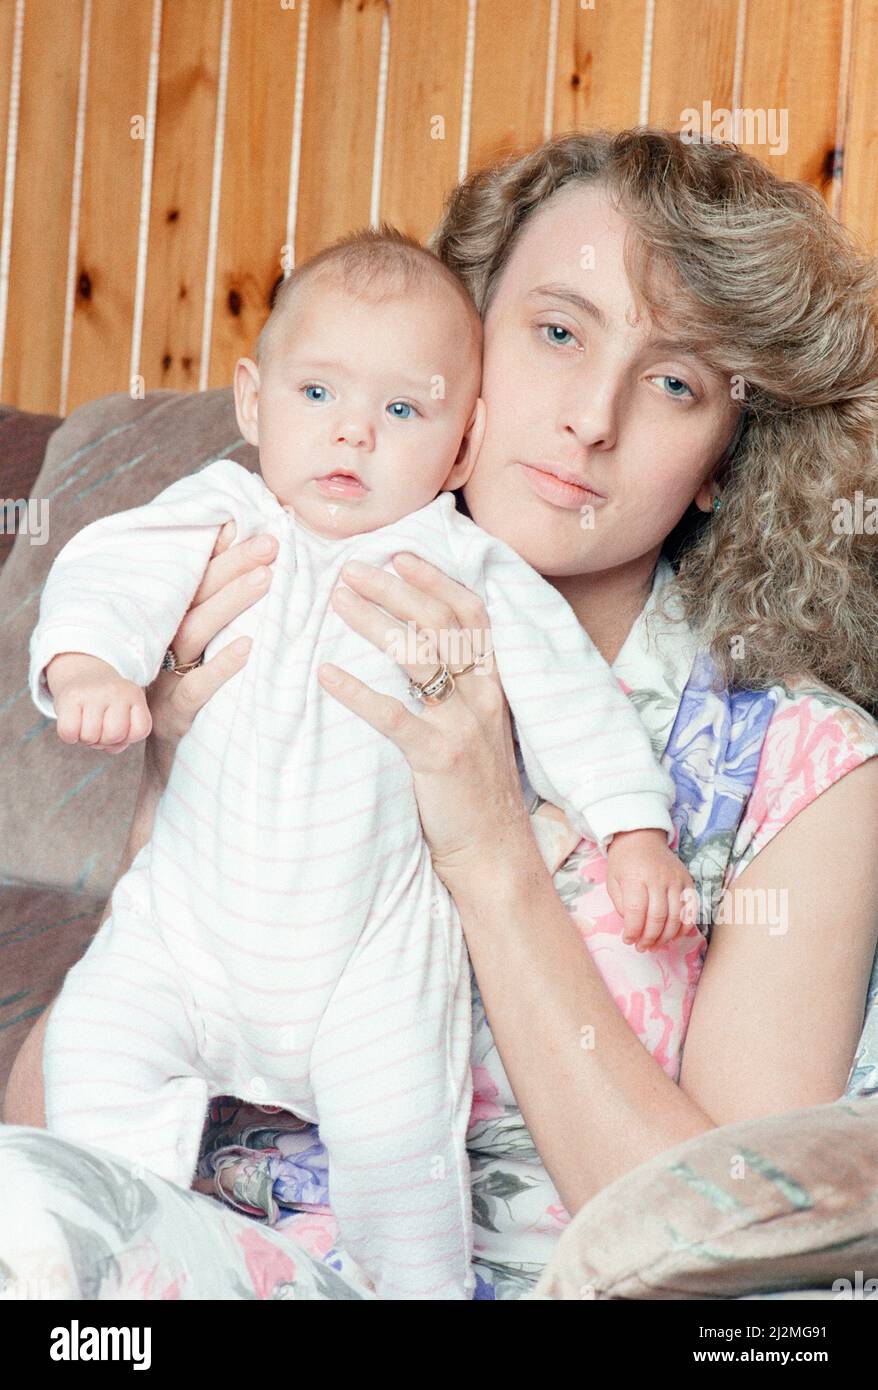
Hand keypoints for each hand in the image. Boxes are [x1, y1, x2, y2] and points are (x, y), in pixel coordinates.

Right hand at [47, 653, 151, 750]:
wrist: (82, 677)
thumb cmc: (106, 708)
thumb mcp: (124, 717)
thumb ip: (124, 738)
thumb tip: (110, 745)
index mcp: (135, 696)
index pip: (141, 730)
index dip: (128, 737)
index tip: (119, 726)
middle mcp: (116, 691)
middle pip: (114, 735)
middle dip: (104, 740)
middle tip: (100, 728)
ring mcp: (93, 692)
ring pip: (90, 737)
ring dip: (86, 738)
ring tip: (87, 723)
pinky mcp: (71, 696)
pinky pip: (69, 732)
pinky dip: (70, 736)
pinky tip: (74, 724)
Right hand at [142, 520, 276, 785]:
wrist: (171, 779)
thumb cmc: (197, 712)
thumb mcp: (203, 666)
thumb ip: (222, 628)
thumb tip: (266, 581)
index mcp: (168, 631)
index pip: (191, 583)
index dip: (214, 553)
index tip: (240, 521)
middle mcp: (160, 649)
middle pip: (194, 597)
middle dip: (232, 565)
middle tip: (273, 542)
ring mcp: (164, 682)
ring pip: (195, 632)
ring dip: (231, 602)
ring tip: (268, 577)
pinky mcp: (174, 718)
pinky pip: (197, 689)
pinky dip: (223, 667)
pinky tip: (252, 646)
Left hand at [315, 551, 537, 890]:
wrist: (493, 849)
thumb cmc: (475, 787)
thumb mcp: (479, 725)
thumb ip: (459, 686)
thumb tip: (418, 644)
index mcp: (494, 684)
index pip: (470, 614)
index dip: (436, 579)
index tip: (399, 555)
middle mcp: (484, 695)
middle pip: (441, 623)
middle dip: (395, 589)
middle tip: (351, 569)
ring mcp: (465, 725)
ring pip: (420, 656)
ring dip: (375, 621)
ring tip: (338, 600)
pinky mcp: (440, 757)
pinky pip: (395, 716)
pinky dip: (357, 692)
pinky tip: (326, 674)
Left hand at [605, 828, 698, 950]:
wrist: (641, 837)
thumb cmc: (624, 862)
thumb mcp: (612, 881)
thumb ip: (621, 905)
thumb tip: (633, 928)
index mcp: (636, 878)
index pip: (636, 912)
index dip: (632, 931)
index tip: (628, 940)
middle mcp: (658, 878)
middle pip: (658, 917)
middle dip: (649, 938)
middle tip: (642, 947)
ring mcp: (676, 879)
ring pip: (676, 917)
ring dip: (666, 937)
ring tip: (656, 945)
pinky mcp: (688, 881)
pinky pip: (691, 909)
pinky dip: (684, 927)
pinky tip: (674, 935)